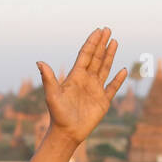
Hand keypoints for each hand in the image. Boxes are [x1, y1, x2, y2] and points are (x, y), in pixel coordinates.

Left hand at [37, 28, 126, 145]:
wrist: (67, 132)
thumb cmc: (58, 114)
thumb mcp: (52, 95)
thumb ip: (48, 78)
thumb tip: (39, 62)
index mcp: (75, 76)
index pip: (85, 55)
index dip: (91, 43)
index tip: (98, 31)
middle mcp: (86, 80)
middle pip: (96, 58)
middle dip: (102, 44)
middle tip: (108, 29)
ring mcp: (95, 90)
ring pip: (105, 68)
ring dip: (110, 55)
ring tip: (114, 41)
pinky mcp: (103, 101)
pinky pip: (112, 88)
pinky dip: (118, 79)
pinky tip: (123, 70)